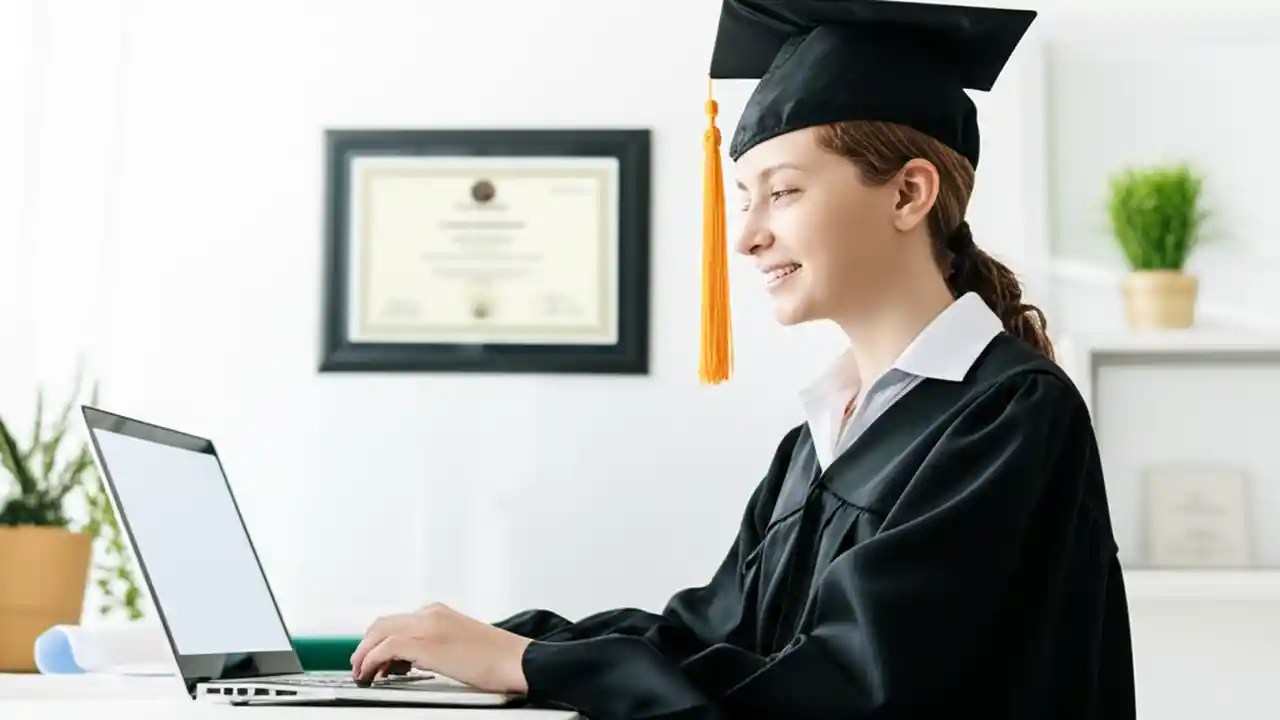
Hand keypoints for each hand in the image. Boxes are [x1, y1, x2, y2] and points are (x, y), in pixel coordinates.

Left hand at [349, 603, 532, 693]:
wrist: (516, 661)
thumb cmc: (497, 659)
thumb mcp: (461, 645)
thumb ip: (437, 646)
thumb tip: (415, 660)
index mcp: (439, 612)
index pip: (398, 621)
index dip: (380, 640)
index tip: (376, 659)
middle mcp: (430, 614)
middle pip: (382, 623)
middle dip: (367, 645)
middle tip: (363, 666)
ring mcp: (426, 626)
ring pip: (378, 632)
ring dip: (364, 653)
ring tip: (363, 673)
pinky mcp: (425, 644)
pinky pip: (384, 648)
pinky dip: (371, 660)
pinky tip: (371, 674)